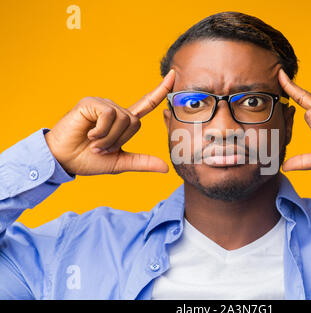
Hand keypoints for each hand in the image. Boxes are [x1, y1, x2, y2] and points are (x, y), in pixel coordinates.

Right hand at [44, 70, 174, 175]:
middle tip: (101, 148)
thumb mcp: (120, 162)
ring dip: (109, 138)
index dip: (161, 91)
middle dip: (120, 140)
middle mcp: (115, 110)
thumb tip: (167, 168)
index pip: (147, 104)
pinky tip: (89, 135)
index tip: (174, 74)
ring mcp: (103, 104)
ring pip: (124, 119)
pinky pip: (109, 115)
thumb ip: (143, 162)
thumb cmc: (89, 160)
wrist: (64, 160)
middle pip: (135, 122)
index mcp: (123, 121)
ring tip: (93, 143)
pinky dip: (101, 131)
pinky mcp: (91, 103)